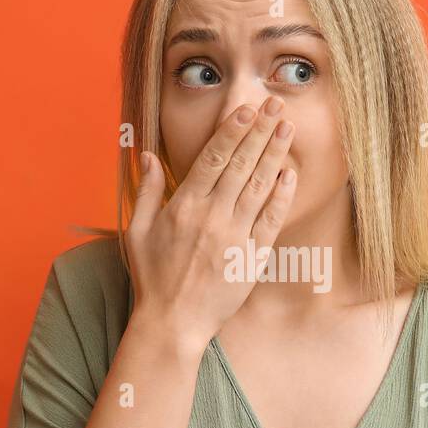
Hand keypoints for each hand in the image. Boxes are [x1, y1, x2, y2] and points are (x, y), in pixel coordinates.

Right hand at [125, 97, 297, 352]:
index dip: (231, 131)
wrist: (173, 323)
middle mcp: (211, 218)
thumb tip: (148, 156)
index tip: (246, 109)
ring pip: (258, 187)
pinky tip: (290, 174)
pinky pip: (269, 221)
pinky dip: (280, 197)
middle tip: (275, 104)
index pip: (212, 159)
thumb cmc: (153, 278)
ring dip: (274, 154)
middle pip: (240, 165)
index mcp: (183, 207)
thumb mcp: (138, 232)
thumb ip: (147, 191)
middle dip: (259, 131)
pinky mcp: (250, 259)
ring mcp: (234, 238)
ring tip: (287, 127)